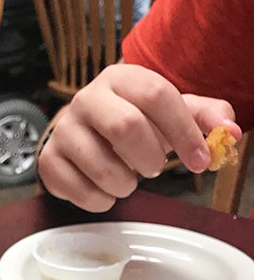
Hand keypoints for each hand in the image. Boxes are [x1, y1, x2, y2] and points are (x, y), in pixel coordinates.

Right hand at [38, 64, 241, 211]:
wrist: (83, 133)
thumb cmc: (133, 122)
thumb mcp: (170, 112)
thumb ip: (204, 117)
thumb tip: (231, 132)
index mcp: (120, 78)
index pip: (156, 95)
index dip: (183, 131)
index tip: (200, 160)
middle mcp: (86, 99)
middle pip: (125, 127)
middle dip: (150, 158)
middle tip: (154, 169)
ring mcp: (63, 131)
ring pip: (102, 167)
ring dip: (126, 184)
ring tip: (127, 179)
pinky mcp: (48, 161)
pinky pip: (80, 192)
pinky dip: (102, 201)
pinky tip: (105, 189)